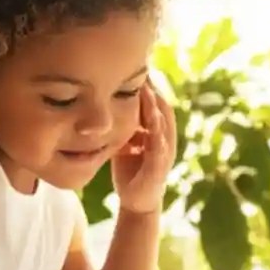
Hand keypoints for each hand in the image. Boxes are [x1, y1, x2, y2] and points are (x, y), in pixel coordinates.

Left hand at [111, 83, 175, 214]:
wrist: (137, 201)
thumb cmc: (131, 169)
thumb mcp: (125, 142)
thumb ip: (122, 124)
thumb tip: (105, 104)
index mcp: (156, 132)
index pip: (156, 104)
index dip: (150, 86)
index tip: (140, 67)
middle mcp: (164, 140)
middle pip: (163, 110)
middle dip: (154, 91)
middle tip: (145, 71)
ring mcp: (163, 154)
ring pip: (163, 127)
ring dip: (156, 109)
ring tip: (149, 92)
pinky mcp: (157, 170)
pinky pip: (159, 151)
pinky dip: (156, 137)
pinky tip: (151, 126)